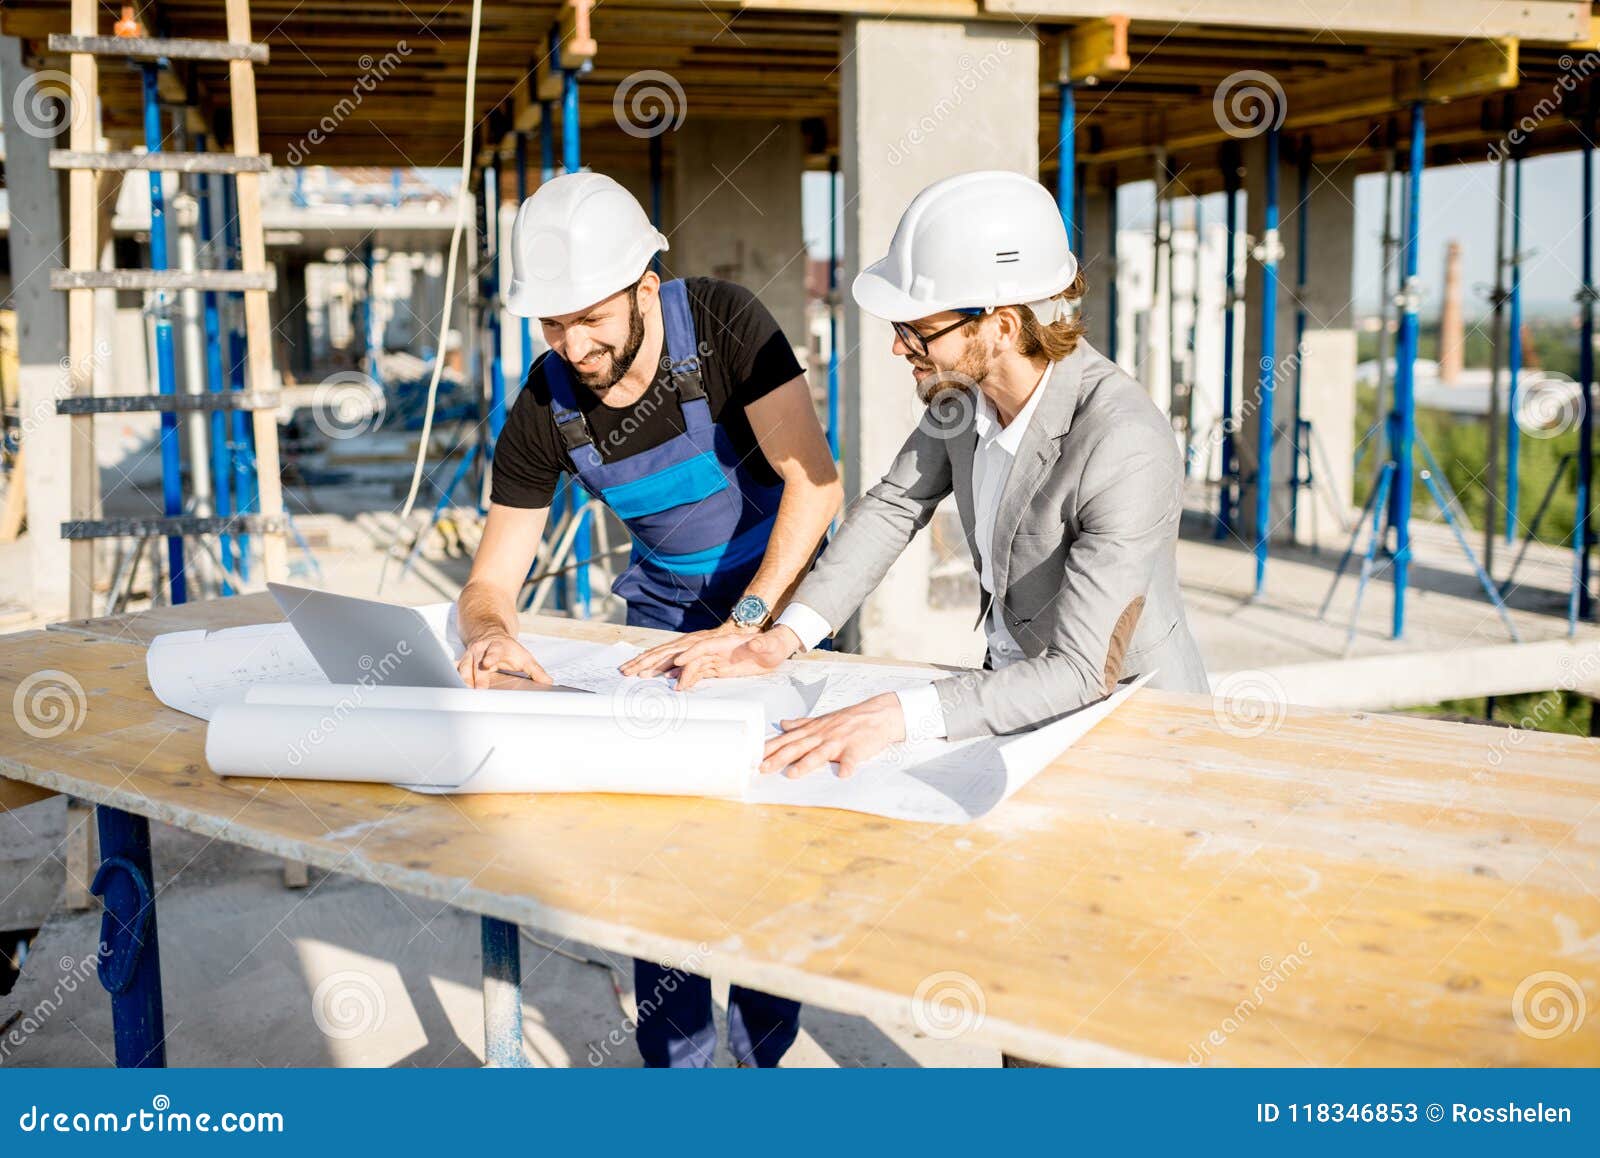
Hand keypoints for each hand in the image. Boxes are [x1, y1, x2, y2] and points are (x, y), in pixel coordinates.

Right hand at [455, 631, 552, 687]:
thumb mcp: (524, 657)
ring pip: (462, 669)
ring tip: (461, 693)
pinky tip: (449, 690)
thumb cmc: (509, 650)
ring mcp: (469, 656)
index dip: (491, 657)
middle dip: (474, 677)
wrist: (489, 634)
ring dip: (461, 681)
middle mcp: (480, 650)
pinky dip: (452, 680)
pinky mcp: (461, 663)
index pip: (494, 651)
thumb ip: (536, 671)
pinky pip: (455, 672)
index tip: (487, 663)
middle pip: (475, 663)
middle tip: (475, 690)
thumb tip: (549, 682)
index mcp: (497, 647)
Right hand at [620, 625, 800, 690]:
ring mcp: (703, 653)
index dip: (689, 656)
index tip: (677, 667)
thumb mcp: (772, 645)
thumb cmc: (771, 646)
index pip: (700, 646)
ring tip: (629, 671)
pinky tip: (649, 676)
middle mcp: (707, 645)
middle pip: (676, 650)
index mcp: (722, 641)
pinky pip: (678, 667)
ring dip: (650, 664)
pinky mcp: (704, 663)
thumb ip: (763, 645)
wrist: (771, 644)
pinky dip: (661, 671)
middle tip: (634, 669)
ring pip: (670, 657)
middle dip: (655, 659)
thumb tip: (755, 647)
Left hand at [761, 692, 905, 778]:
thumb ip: (802, 724)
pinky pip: (852, 759)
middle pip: (798, 747)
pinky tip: (843, 775)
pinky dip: (848, 766)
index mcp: (813, 730)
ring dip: (806, 763)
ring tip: (793, 774)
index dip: (770, 748)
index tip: (753, 756)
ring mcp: (839, 741)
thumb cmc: (849, 719)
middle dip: (779, 758)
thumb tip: (783, 724)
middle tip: (763, 768)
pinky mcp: (857, 748)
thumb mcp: (823, 720)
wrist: (878, 714)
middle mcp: (822, 735)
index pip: (787, 740)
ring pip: (820, 753)